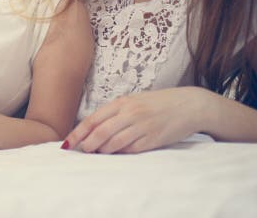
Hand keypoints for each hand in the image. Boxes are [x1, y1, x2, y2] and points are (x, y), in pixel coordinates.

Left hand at [63, 87, 208, 153]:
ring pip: (114, 144)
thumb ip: (116, 113)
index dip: (78, 133)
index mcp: (123, 103)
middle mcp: (130, 114)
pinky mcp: (153, 140)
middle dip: (88, 145)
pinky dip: (121, 154)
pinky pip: (131, 150)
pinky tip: (118, 154)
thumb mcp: (134, 101)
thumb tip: (93, 129)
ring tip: (99, 154)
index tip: (68, 144)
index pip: (93, 120)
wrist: (189, 105)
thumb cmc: (158, 103)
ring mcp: (142, 127)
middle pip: (100, 133)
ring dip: (103, 151)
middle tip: (83, 152)